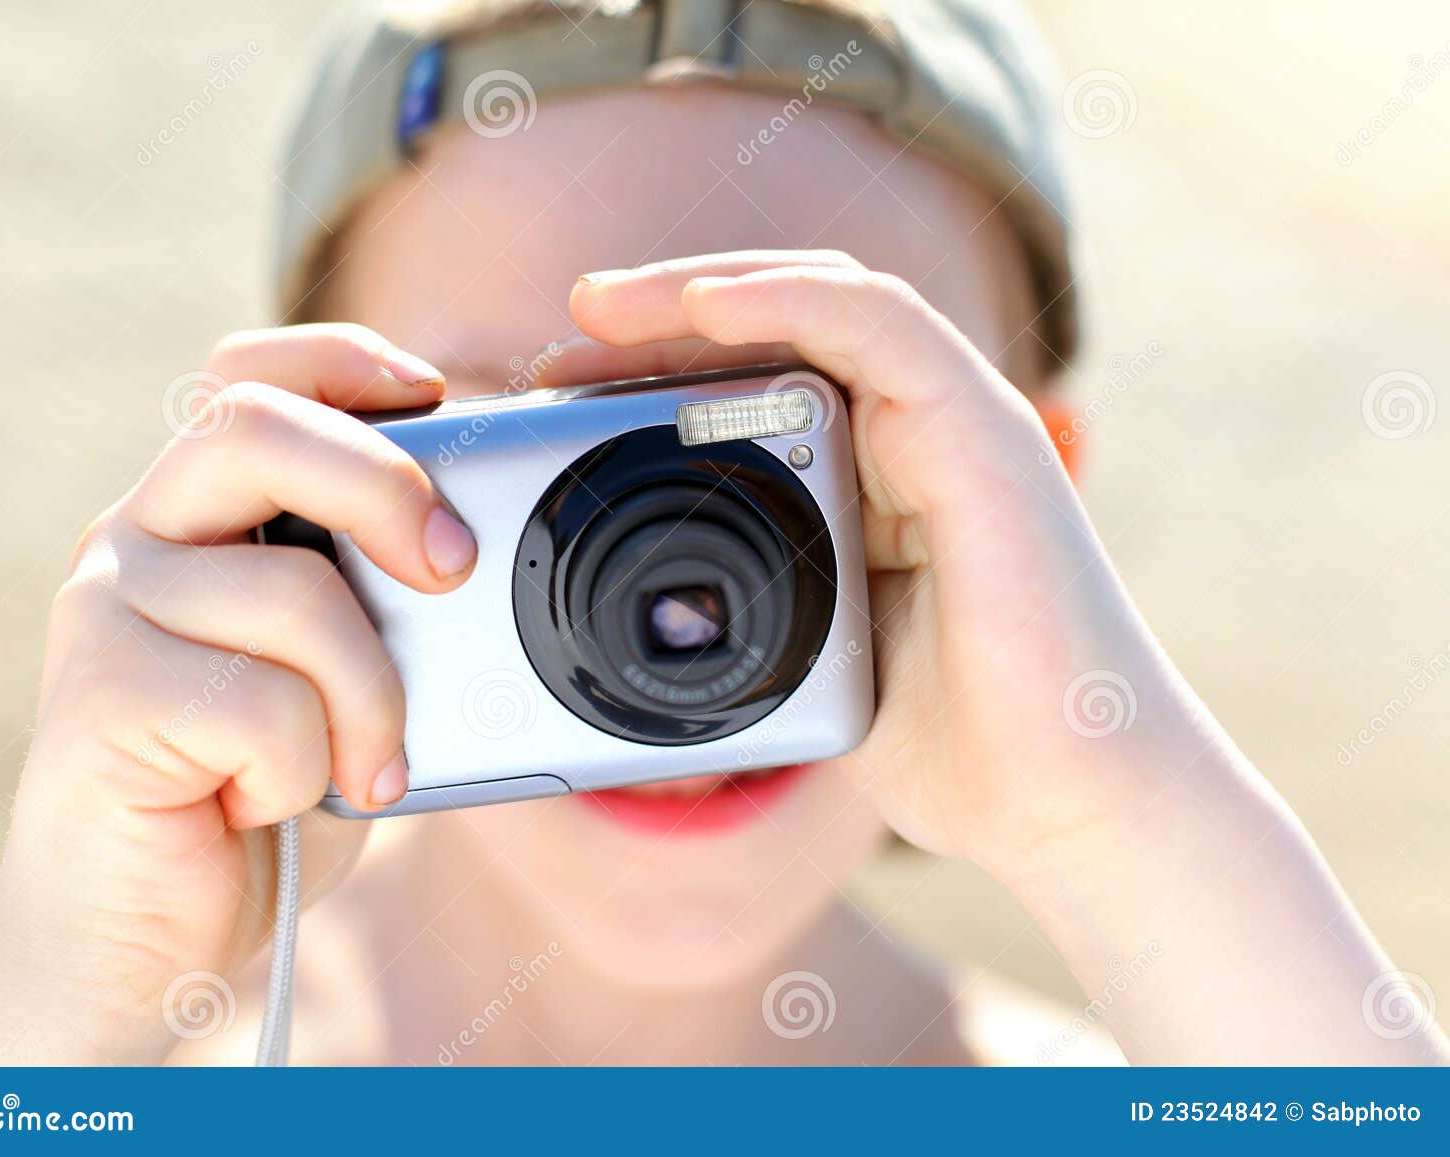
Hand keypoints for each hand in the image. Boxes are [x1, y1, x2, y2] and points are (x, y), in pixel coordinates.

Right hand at [0, 325, 476, 1063]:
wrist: (145, 939)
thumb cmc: (253, 795)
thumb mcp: (342, 678)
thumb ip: (381, 605)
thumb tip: (491, 555)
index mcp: (201, 516)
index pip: (249, 375)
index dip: (342, 359)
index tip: (436, 397)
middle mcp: (140, 538)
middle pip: (255, 426)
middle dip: (384, 486)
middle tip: (453, 571)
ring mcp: (106, 611)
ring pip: (294, 590)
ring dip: (370, 697)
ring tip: (364, 767)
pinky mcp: (97, 698)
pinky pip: (262, 705)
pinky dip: (305, 769)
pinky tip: (268, 804)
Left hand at [562, 252, 1448, 1064]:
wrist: (1064, 809)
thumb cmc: (961, 747)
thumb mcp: (814, 668)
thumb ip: (759, 620)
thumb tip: (662, 630)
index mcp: (876, 485)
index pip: (762, 385)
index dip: (656, 377)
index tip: (562, 402)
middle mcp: (918, 440)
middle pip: (780, 331)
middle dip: (660, 325)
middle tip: (555, 353)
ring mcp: (958, 430)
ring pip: (826, 304)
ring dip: (703, 290)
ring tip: (601, 304)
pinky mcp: (988, 440)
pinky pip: (885, 329)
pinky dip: (792, 299)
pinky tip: (705, 302)